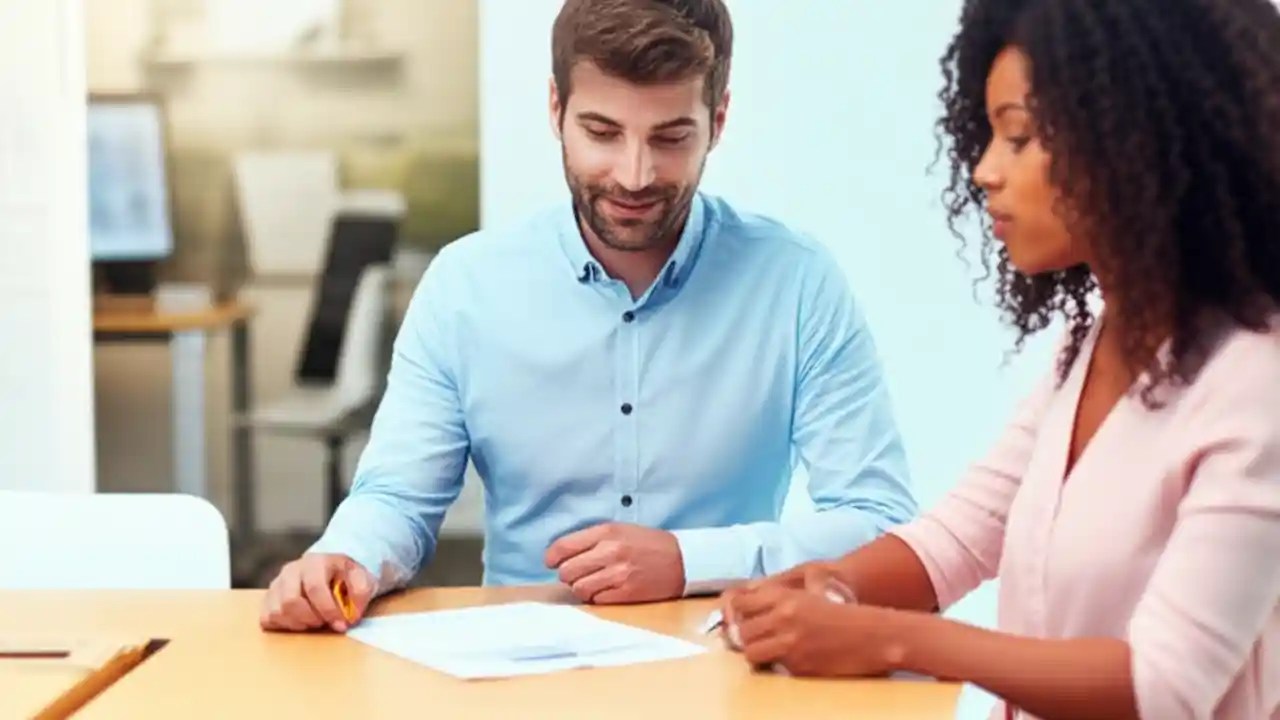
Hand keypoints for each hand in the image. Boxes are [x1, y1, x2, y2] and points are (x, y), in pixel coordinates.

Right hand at [260, 553, 375, 632]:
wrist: (332, 571)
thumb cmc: (345, 577)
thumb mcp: (362, 578)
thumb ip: (361, 592)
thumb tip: (352, 615)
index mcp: (315, 562)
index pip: (314, 588)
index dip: (328, 610)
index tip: (341, 625)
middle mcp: (291, 571)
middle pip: (290, 602)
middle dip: (311, 619)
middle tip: (324, 622)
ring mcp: (276, 585)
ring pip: (278, 612)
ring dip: (299, 624)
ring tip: (314, 621)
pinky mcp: (267, 599)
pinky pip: (267, 619)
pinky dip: (284, 626)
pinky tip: (300, 621)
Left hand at [544, 522, 684, 603]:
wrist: (682, 560)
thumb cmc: (647, 543)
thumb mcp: (620, 530)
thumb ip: (591, 539)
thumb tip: (559, 555)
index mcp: (606, 533)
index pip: (564, 547)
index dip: (552, 557)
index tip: (551, 562)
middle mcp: (610, 552)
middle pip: (567, 571)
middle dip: (568, 574)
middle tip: (579, 573)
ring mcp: (618, 574)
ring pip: (579, 588)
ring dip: (582, 588)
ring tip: (594, 582)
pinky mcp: (626, 593)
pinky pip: (596, 600)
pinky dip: (597, 597)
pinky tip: (607, 589)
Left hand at [727, 583, 899, 676]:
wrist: (873, 635)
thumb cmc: (842, 613)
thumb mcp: (808, 593)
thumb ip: (777, 598)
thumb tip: (745, 605)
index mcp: (786, 596)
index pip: (741, 602)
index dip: (736, 612)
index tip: (737, 618)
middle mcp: (784, 618)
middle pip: (741, 630)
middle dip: (743, 636)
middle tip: (751, 639)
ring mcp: (790, 643)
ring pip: (750, 651)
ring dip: (755, 652)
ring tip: (766, 651)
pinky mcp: (798, 666)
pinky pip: (773, 667)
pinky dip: (776, 665)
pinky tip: (790, 658)